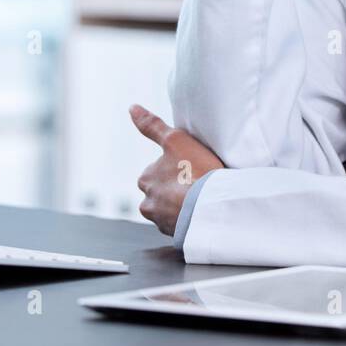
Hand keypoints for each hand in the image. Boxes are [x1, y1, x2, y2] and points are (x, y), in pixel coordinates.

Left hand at [130, 104, 223, 237]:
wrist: (213, 208)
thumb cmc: (196, 172)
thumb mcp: (175, 139)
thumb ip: (152, 125)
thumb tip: (132, 108)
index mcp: (146, 179)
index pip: (156, 171)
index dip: (175, 167)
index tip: (190, 168)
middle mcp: (148, 203)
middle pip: (161, 192)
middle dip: (175, 189)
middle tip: (197, 183)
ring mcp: (162, 222)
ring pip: (170, 210)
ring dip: (182, 206)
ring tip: (201, 199)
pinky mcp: (177, 236)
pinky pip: (181, 225)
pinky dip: (189, 220)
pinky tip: (202, 212)